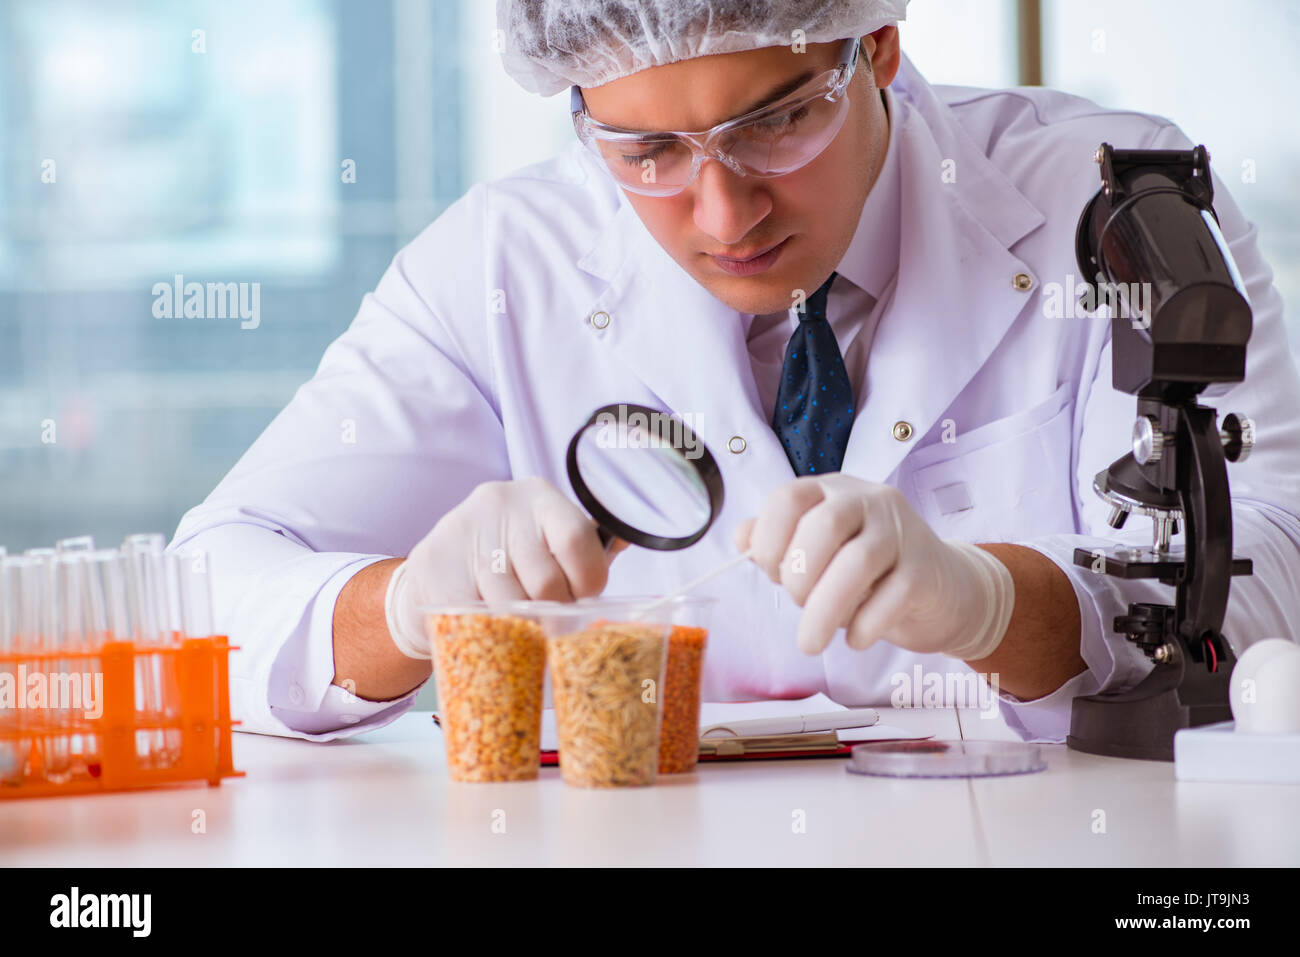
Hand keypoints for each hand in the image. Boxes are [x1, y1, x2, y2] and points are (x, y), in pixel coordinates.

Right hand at [386, 477, 626, 655]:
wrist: (442, 562)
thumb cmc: (512, 555)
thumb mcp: (550, 540)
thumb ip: (586, 548)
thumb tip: (627, 537)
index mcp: (540, 497)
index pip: (578, 542)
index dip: (587, 583)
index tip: (582, 598)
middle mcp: (501, 504)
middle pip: (546, 583)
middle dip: (555, 612)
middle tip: (550, 621)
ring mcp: (463, 532)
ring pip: (509, 606)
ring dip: (520, 626)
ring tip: (520, 626)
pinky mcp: (433, 563)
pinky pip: (472, 615)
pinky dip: (486, 631)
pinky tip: (489, 627)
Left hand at [733, 474, 1013, 658]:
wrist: (942, 587)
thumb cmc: (868, 571)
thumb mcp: (820, 552)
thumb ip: (779, 544)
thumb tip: (741, 539)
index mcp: (831, 493)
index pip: (788, 498)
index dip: (769, 539)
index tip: (771, 574)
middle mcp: (868, 502)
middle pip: (823, 526)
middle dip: (799, 575)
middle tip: (797, 606)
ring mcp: (902, 532)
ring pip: (858, 562)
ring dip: (825, 609)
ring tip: (811, 642)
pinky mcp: (926, 570)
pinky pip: (892, 596)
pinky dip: (864, 624)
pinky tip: (855, 639)